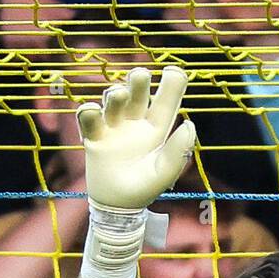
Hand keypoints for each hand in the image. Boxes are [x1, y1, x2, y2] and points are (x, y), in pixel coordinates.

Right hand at [76, 66, 196, 211]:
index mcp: (155, 129)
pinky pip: (88, 116)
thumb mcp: (163, 172)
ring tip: (118, 96)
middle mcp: (135, 122)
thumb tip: (190, 125)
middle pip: (137, 91)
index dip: (171, 84)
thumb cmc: (144, 189)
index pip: (165, 102)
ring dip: (115, 94)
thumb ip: (177, 151)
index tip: (175, 70)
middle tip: (140, 76)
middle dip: (138, 80)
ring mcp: (114, 126)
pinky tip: (93, 112)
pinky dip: (88, 110)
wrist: (117, 207)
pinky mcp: (94, 135)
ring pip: (113, 99)